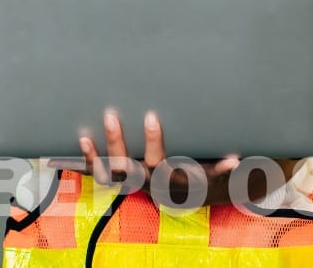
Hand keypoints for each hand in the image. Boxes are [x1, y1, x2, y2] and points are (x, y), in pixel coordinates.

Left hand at [76, 110, 240, 203]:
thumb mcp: (210, 174)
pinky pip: (98, 175)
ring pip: (108, 174)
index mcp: (165, 177)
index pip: (157, 160)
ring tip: (86, 136)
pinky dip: (86, 163)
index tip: (151, 116)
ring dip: (96, 156)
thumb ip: (222, 169)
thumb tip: (237, 161)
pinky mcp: (119, 180)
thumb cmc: (196, 176)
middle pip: (127, 166)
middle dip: (117, 142)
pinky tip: (75, 147)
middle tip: (111, 115)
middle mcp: (144, 182)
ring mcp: (129, 183)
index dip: (153, 141)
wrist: (182, 196)